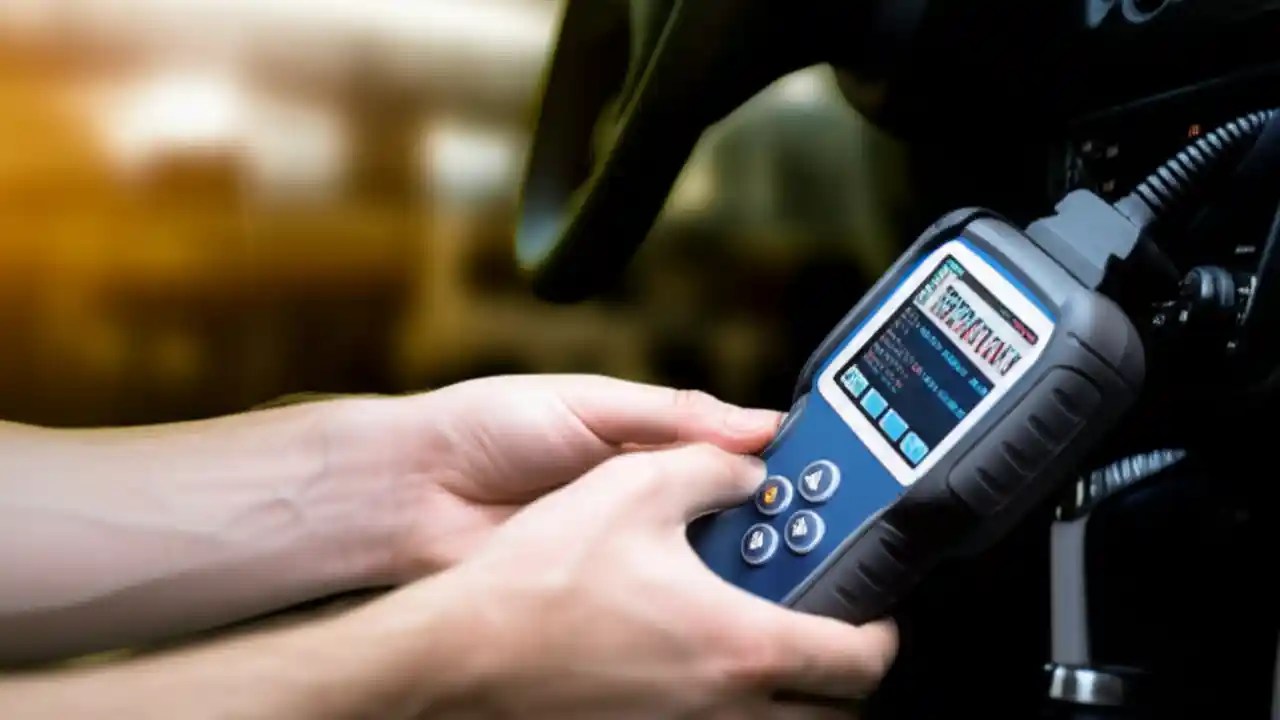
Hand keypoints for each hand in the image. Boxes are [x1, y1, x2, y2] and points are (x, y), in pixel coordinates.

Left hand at [327, 375, 781, 580]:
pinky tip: (721, 613)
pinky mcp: (596, 597)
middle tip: (818, 546)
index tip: (829, 487)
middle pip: (726, 521)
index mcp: (645, 446)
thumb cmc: (486, 426)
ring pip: (699, 569)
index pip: (732, 459)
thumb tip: (756, 424)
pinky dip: (689, 608)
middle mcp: (639, 501)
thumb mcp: (589, 402)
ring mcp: (618, 554)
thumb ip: (673, 414)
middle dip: (770, 531)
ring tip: (782, 581)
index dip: (778, 472)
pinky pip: (655, 603)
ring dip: (736, 574)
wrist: (409, 492)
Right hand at [353, 443, 898, 719]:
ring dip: (787, 692)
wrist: (462, 653)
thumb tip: (747, 469)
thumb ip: (712, 467)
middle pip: (834, 716)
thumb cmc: (542, 578)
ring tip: (757, 638)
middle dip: (843, 673)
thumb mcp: (634, 486)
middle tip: (825, 629)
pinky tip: (690, 658)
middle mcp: (725, 709)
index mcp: (741, 645)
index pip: (861, 661)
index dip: (882, 632)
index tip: (872, 611)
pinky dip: (728, 705)